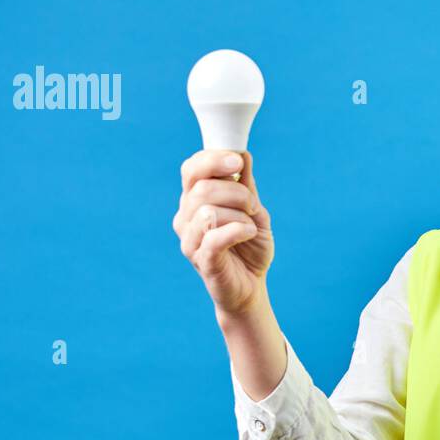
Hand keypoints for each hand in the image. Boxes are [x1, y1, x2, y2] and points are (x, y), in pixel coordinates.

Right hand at [173, 150, 273, 316]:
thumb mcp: (253, 210)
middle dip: (237, 192)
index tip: (238, 163)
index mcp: (195, 200)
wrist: (251, 285)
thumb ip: (246, 184)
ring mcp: (190, 240)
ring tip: (251, 225)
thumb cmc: (249, 246)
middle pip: (202, 188)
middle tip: (253, 206)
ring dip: (240, 214)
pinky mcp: (202, 260)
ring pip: (208, 211)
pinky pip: (215, 236)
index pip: (191, 169)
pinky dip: (239, 230)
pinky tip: (248, 233)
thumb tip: (242, 153)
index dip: (213, 160)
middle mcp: (186, 218)